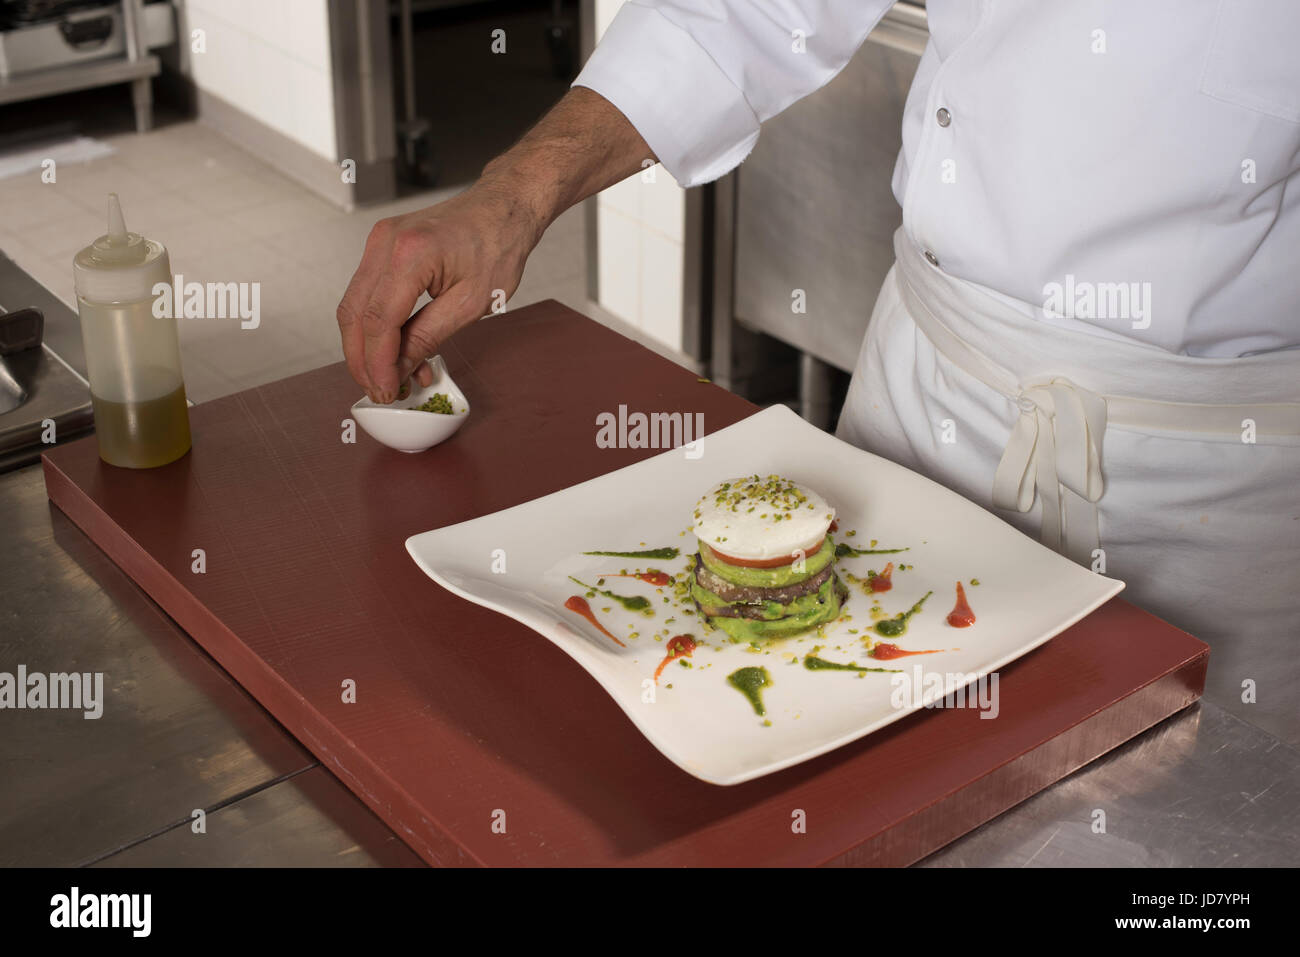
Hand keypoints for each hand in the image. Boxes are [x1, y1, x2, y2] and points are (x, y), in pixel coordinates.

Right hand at [336, 183, 541, 402]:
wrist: (502, 208)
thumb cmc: (498, 246)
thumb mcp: (472, 303)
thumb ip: (429, 336)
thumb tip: (399, 367)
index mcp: (411, 254)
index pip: (378, 321)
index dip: (377, 363)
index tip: (386, 391)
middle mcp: (385, 242)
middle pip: (354, 314)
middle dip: (363, 360)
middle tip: (381, 391)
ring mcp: (379, 241)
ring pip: (354, 305)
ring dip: (367, 346)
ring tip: (392, 376)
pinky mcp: (382, 246)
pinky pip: (367, 292)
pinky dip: (376, 325)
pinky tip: (397, 349)